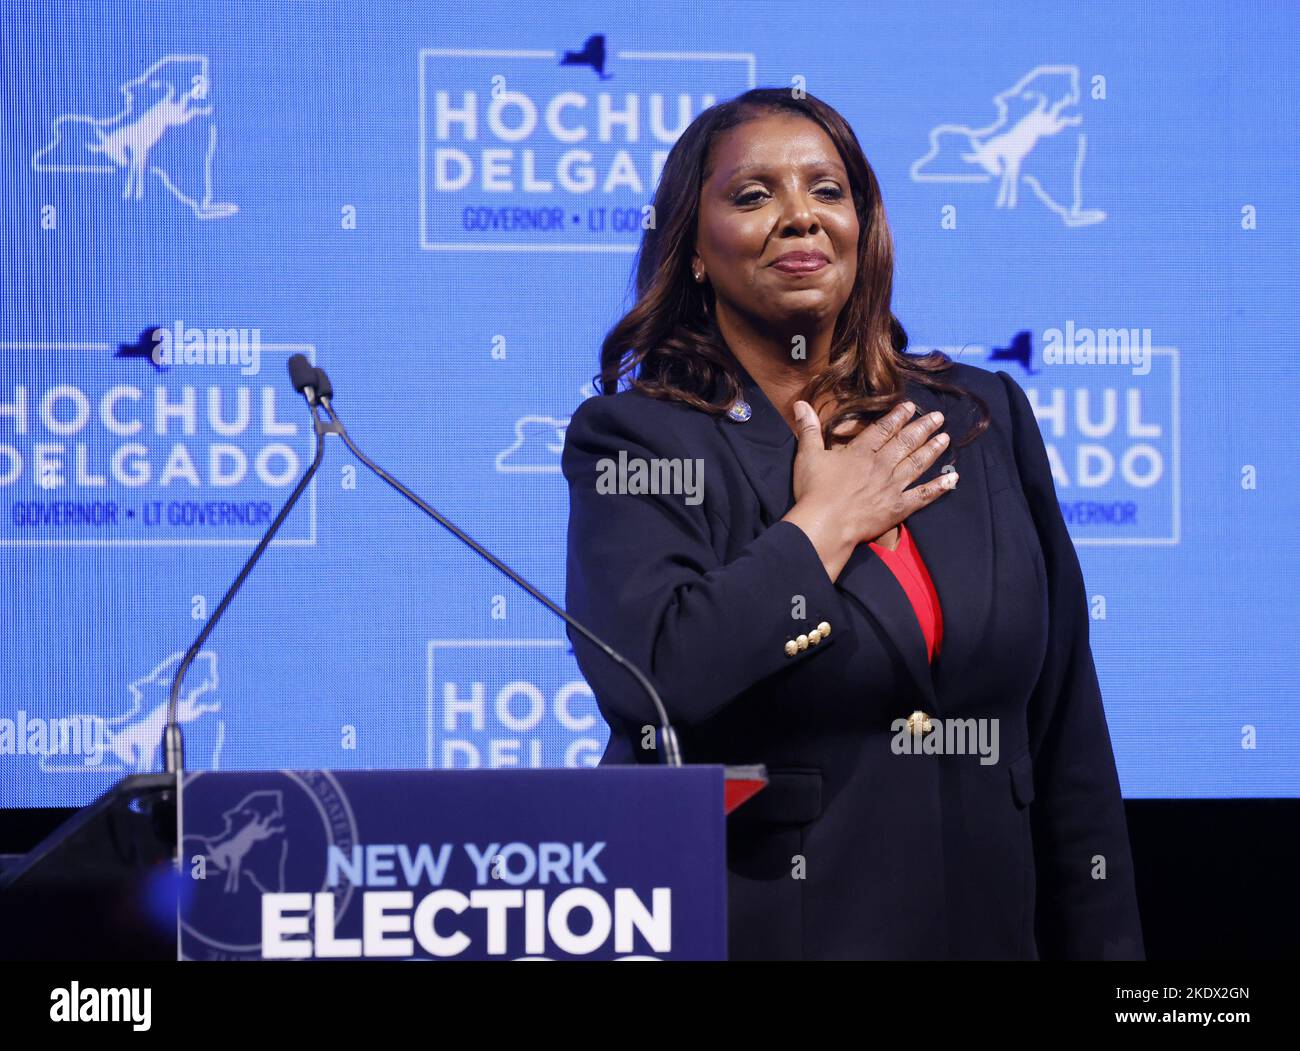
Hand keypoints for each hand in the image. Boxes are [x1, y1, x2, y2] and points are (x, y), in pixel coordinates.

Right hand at [782, 399, 956, 579]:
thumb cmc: (814, 491)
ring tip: (946, 438)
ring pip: (917, 464)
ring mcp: (893, 486)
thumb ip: (808, 429)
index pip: (884, 429)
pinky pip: (923, 496)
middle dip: (923, 428)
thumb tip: (801, 403)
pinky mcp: (898, 508)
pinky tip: (952, 479)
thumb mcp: (807, 455)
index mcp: (861, 452)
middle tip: (939, 417)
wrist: (825, 524)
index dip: (898, 416)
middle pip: (906, 442)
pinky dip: (939, 487)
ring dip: (933, 450)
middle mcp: (881, 465)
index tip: (911, 406)